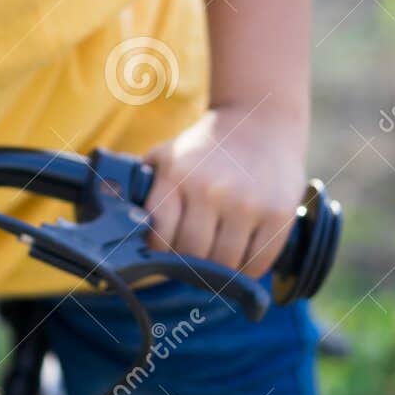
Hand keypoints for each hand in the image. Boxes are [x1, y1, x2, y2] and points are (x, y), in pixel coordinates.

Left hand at [144, 106, 307, 277]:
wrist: (260, 122)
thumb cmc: (205, 147)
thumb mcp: (167, 155)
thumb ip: (143, 185)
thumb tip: (114, 218)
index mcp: (177, 176)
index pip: (160, 234)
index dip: (159, 251)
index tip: (163, 252)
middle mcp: (211, 190)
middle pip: (192, 254)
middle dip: (188, 265)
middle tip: (189, 265)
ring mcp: (247, 203)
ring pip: (225, 264)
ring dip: (218, 273)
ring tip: (214, 265)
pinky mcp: (279, 214)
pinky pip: (258, 262)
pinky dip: (246, 272)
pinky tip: (240, 261)